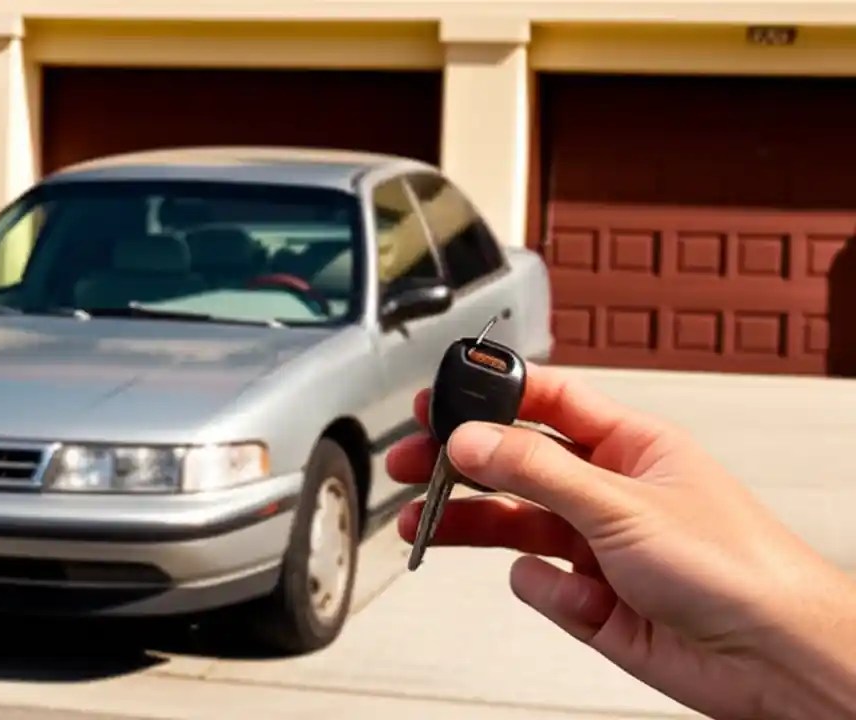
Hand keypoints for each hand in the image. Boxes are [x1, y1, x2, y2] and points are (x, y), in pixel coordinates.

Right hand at [387, 365, 855, 719]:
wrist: (774, 660)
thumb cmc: (740, 568)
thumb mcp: (622, 503)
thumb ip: (537, 469)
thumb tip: (472, 437)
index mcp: (630, 445)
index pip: (548, 402)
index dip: (491, 394)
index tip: (440, 397)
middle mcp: (609, 490)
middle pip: (516, 463)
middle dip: (463, 463)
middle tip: (415, 462)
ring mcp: (598, 544)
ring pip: (513, 523)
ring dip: (472, 524)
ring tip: (426, 523)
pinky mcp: (591, 597)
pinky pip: (537, 583)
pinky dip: (549, 593)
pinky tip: (581, 599)